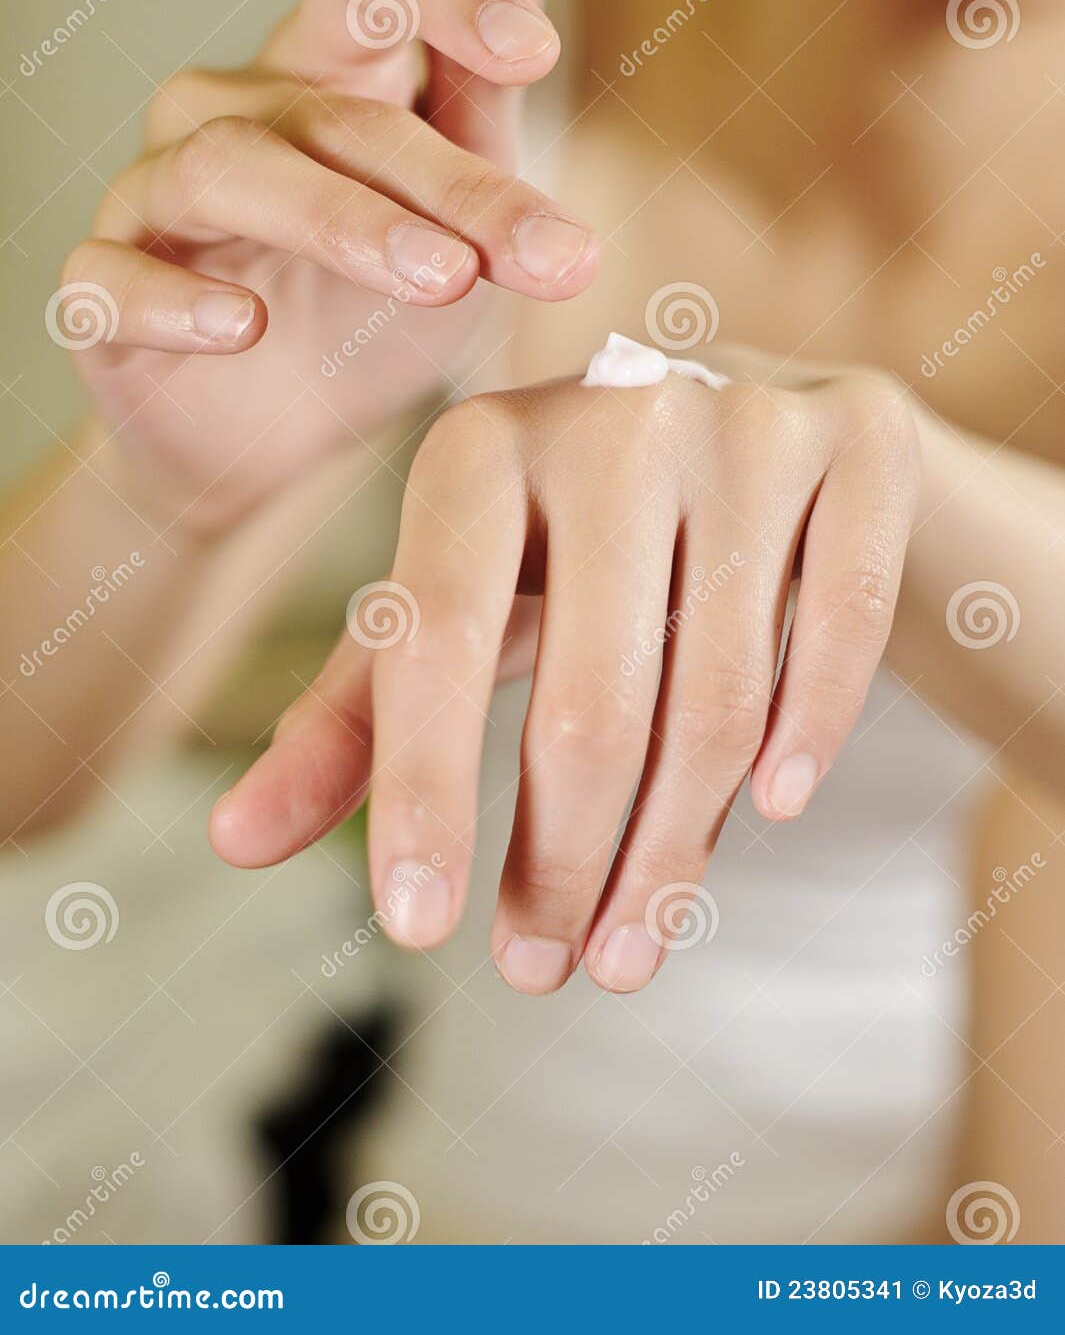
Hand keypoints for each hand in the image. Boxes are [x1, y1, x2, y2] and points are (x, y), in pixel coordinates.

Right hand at [58, 0, 597, 529]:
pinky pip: (116, 277)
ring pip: (230, 170)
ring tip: (439, 280)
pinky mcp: (102, 290)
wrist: (272, 445)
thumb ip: (478, 87)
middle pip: (330, 107)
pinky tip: (241, 328)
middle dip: (448, 181)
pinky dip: (176, 300)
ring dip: (343, 222)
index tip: (537, 52)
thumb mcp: (450, 213)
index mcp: (321, 76)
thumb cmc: (364, 313)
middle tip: (542, 251)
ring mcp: (155, 198)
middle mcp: (231, 115)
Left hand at [209, 352, 919, 993]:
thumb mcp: (456, 609)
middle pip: (590, 700)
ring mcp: (742, 420)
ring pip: (720, 691)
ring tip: (629, 948)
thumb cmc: (573, 546)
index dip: (422, 792)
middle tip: (545, 967)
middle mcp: (609, 418)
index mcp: (477, 446)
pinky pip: (839, 622)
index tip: (419, 931)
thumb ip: (352, 717)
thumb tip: (234, 842)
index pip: (433, 637)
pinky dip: (810, 732)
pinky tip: (776, 812)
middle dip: (562, 864)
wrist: (751, 427)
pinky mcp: (855, 439)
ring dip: (675, 851)